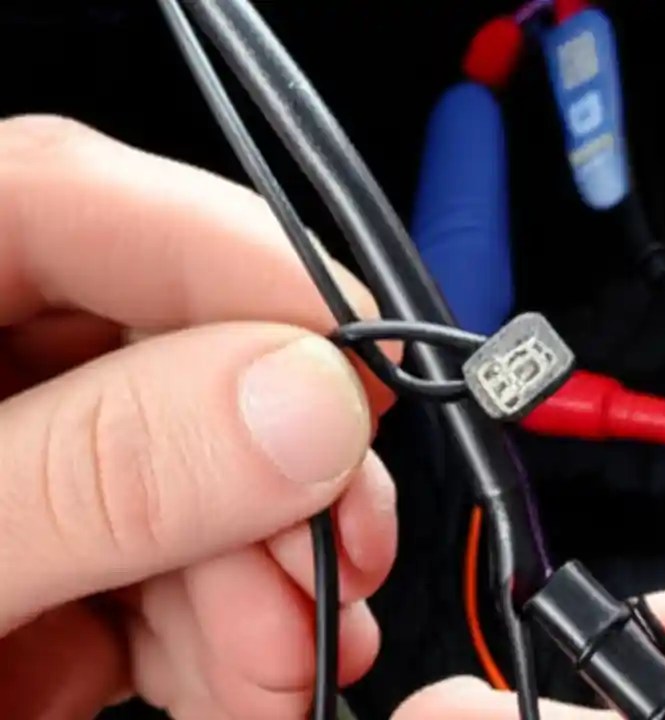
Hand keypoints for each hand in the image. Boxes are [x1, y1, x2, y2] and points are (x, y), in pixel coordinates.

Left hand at [0, 116, 398, 717]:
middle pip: (146, 343)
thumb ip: (88, 478)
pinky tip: (231, 677)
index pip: (55, 197)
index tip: (355, 365)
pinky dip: (212, 623)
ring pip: (174, 464)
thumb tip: (298, 400)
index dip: (231, 262)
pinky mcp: (18, 559)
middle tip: (335, 549)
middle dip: (267, 465)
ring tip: (284, 659)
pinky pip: (148, 559)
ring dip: (257, 565)